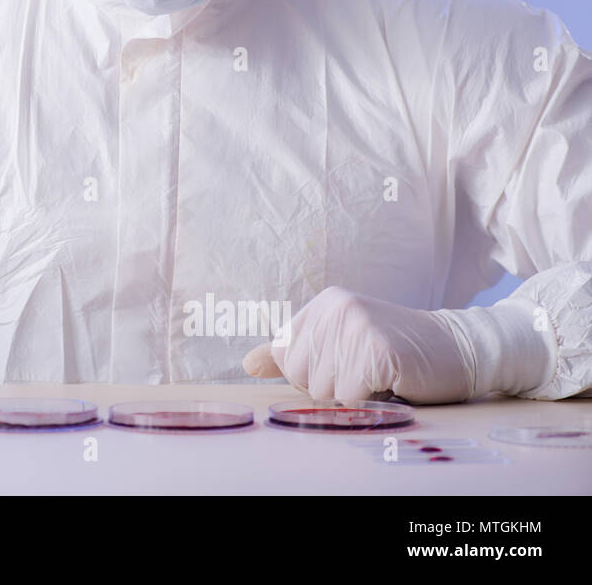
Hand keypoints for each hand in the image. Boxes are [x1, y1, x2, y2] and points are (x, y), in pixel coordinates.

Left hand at [242, 286, 472, 403]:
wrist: (457, 348)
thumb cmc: (396, 351)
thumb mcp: (339, 343)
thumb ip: (294, 351)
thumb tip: (247, 364)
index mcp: (323, 304)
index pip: (285, 356)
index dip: (312, 373)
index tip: (345, 363)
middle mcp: (335, 309)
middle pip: (301, 376)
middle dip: (331, 386)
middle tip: (365, 371)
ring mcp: (356, 327)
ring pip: (324, 391)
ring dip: (353, 395)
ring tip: (379, 375)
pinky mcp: (377, 350)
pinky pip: (350, 398)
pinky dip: (370, 401)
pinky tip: (391, 381)